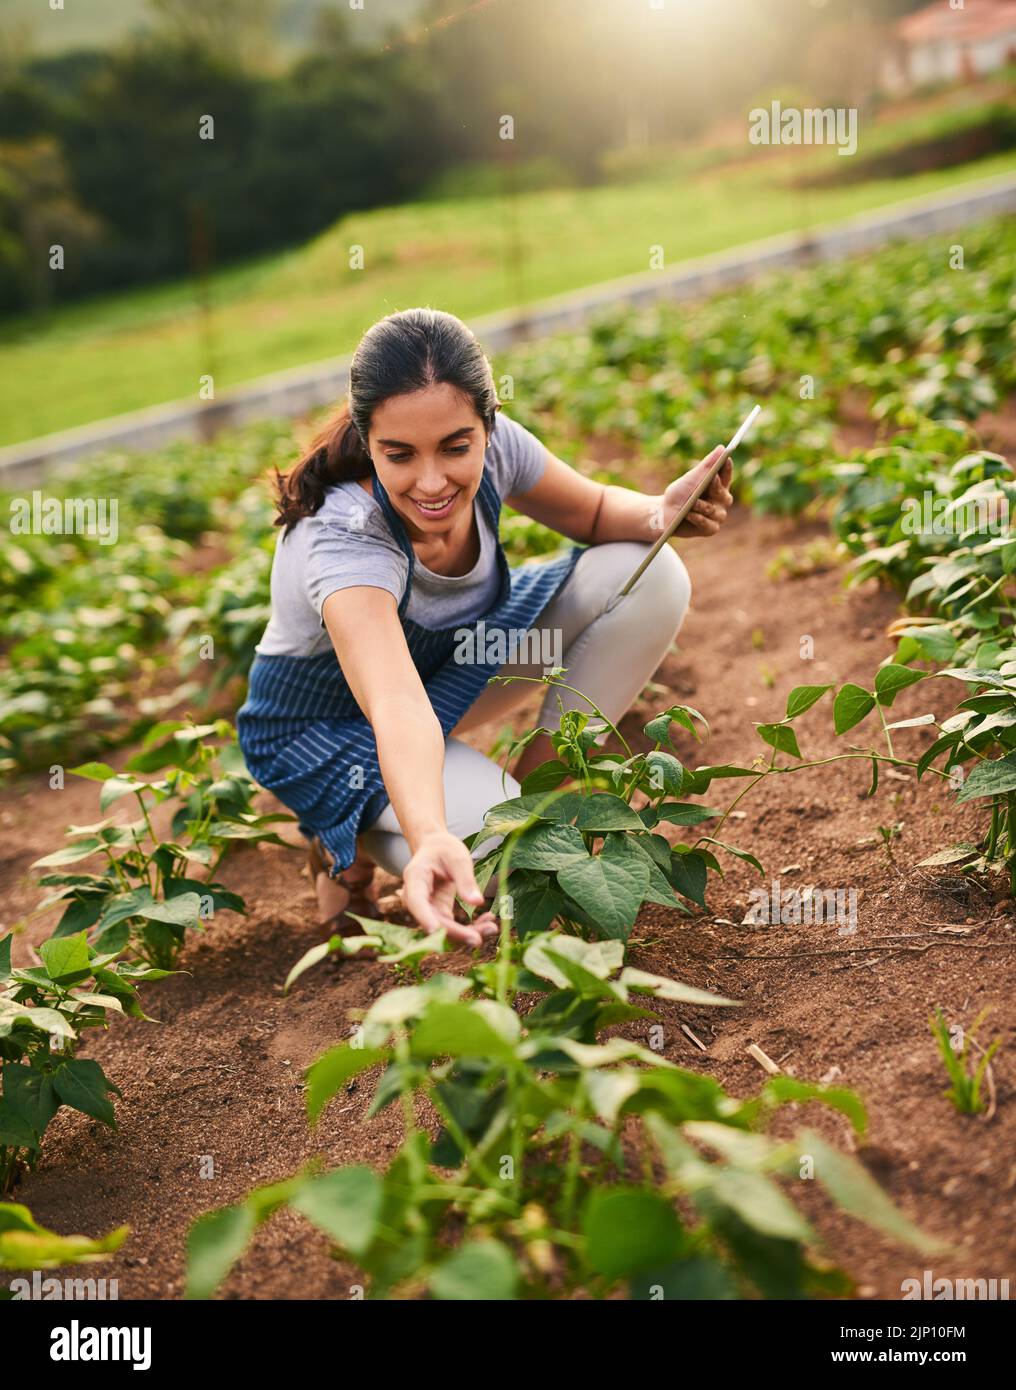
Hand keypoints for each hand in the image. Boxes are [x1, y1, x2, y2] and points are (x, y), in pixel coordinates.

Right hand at [401, 830, 500, 947]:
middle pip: (433, 922)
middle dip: (456, 933)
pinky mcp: (439, 913)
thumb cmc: (444, 849)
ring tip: (491, 928)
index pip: (417, 902)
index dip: (425, 918)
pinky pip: (453, 927)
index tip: (436, 931)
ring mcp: (427, 909)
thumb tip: (477, 902)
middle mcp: (416, 899)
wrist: (436, 849)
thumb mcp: (457, 857)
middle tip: (480, 939)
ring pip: (444, 930)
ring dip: (466, 933)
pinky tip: (487, 921)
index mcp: (415, 878)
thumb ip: (465, 879)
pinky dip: (470, 927)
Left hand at [659, 446, 733, 538]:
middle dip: (715, 486)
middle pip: (723, 493)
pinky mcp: (710, 529)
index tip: (726, 458)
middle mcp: (721, 501)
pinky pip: (707, 523)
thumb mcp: (691, 478)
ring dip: (700, 505)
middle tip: (712, 478)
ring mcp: (717, 516)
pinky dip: (697, 518)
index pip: (727, 475)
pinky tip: (689, 514)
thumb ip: (707, 465)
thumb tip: (721, 448)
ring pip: (713, 509)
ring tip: (691, 502)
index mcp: (719, 486)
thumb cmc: (679, 494)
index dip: (727, 468)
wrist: (664, 515)